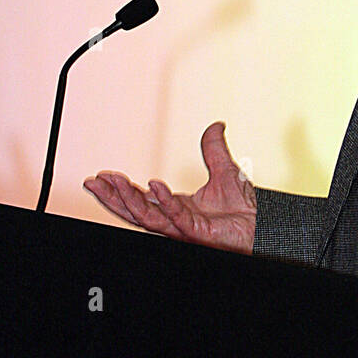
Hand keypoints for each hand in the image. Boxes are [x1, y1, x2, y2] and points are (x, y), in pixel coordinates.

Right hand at [83, 121, 256, 253]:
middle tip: (92, 183)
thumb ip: (215, 149)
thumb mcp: (226, 170)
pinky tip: (153, 185)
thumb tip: (216, 126)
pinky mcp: (198, 232)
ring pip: (148, 217)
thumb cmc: (246, 209)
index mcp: (177, 208)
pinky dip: (164, 200)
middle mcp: (176, 220)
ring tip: (113, 182)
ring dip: (128, 199)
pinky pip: (176, 217)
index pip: (141, 200)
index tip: (103, 175)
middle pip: (135, 211)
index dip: (121, 189)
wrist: (265, 226)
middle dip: (112, 197)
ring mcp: (185, 228)